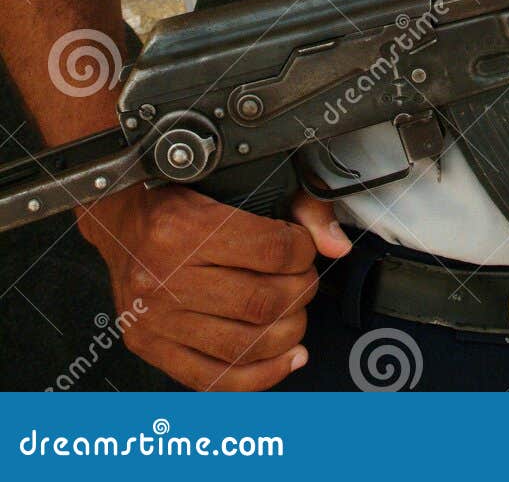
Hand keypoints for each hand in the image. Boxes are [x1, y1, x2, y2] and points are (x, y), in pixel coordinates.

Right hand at [77, 184, 350, 389]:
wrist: (119, 218)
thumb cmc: (178, 196)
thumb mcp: (235, 182)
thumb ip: (296, 206)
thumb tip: (336, 244)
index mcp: (184, 229)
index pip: (272, 249)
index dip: (304, 250)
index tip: (305, 247)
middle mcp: (165, 277)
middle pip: (262, 301)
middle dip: (300, 293)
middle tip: (304, 281)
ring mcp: (156, 318)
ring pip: (244, 344)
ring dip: (287, 333)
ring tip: (295, 315)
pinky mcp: (151, 346)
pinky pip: (214, 379)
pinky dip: (260, 376)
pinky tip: (286, 359)